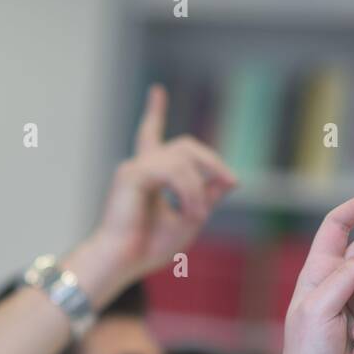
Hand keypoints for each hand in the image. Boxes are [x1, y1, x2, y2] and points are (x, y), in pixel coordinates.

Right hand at [65, 84, 238, 302]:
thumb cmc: (147, 248)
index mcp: (147, 175)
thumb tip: (229, 179)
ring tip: (198, 215)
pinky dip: (188, 191)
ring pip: (183, 159)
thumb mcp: (189, 219)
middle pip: (185, 145)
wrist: (122, 262)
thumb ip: (207, 197)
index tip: (156, 90)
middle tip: (231, 182)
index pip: (152, 135)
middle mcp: (139, 166)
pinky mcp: (131, 175)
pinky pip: (173, 172)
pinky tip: (188, 211)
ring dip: (199, 188)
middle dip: (212, 161)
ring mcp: (134, 168)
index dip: (154, 112)